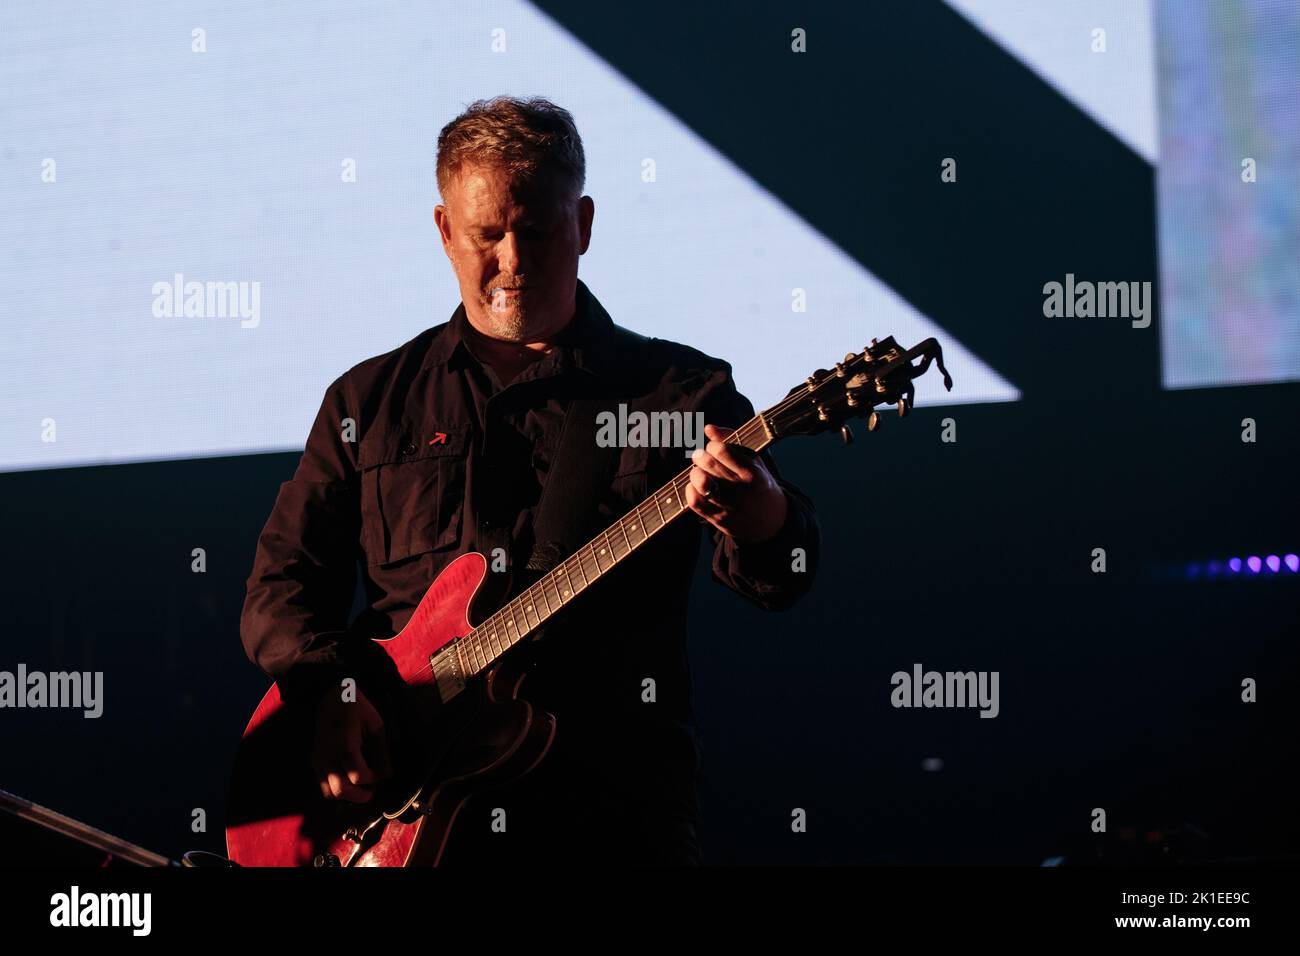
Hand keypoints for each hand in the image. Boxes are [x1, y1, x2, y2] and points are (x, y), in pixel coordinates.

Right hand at [311, 686, 392, 802]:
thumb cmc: (357, 708)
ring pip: (330, 793)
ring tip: (361, 787)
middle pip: (342, 791)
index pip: (358, 776)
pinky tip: (348, 781)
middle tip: (373, 790)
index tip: (381, 773)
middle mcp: (328, 756)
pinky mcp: (314, 761)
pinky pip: (323, 785)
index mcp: (345, 745)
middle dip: (360, 796)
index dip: (373, 780)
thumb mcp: (375, 725)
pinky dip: (336, 789)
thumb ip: (381, 752)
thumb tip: (388, 775)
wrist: (332, 697)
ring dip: (347, 795)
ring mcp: (319, 760)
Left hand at [686, 424, 788, 543]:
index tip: (714, 449)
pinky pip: (694, 500)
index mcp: (751, 472)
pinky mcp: (716, 517)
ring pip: (699, 481)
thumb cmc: (759, 485)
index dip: (712, 445)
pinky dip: (691, 490)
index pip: (721, 449)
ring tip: (701, 472)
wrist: (769, 521)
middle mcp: (739, 489)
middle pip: (707, 463)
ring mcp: (727, 504)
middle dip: (700, 456)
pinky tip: (698, 487)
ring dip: (695, 472)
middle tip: (702, 458)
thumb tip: (708, 428)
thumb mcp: (755, 462)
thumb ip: (732, 442)